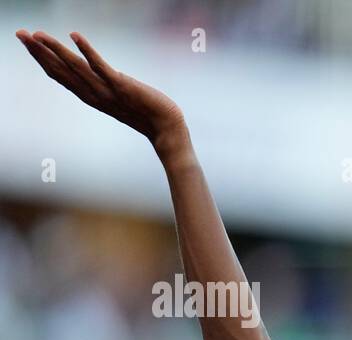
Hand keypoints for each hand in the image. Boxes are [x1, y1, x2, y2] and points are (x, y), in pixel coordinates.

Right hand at [16, 30, 186, 149]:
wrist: (166, 128)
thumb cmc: (145, 113)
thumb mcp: (117, 98)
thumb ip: (103, 87)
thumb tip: (95, 75)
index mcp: (91, 96)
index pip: (60, 75)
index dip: (42, 59)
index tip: (27, 42)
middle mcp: (94, 94)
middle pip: (60, 70)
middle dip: (38, 52)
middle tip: (19, 33)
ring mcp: (106, 90)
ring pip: (75, 67)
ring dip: (55, 50)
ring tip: (37, 34)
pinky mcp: (122, 86)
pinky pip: (101, 66)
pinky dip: (87, 51)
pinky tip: (74, 35)